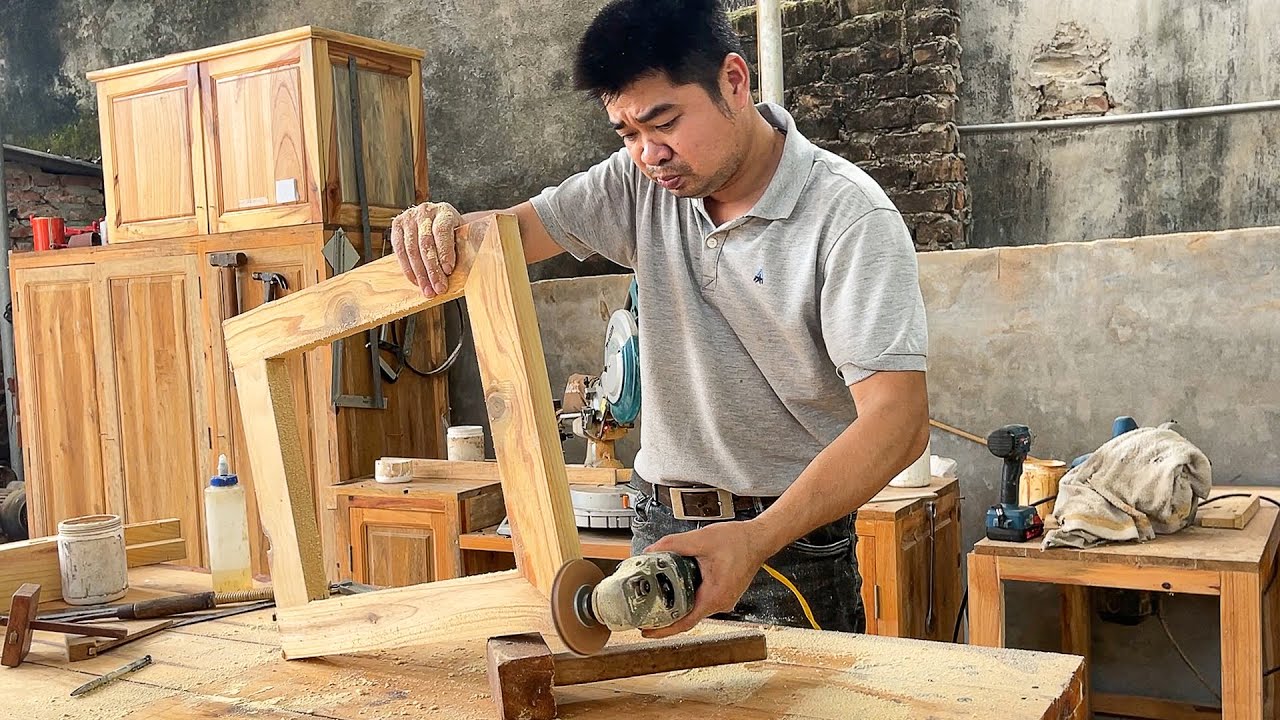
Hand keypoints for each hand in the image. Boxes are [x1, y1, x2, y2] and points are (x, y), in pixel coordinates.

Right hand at [389, 201, 462, 296]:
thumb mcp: (464, 237)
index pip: (442, 230)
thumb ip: (465, 248)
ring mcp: (409, 217)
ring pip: (411, 249)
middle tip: (439, 288)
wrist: (440, 223)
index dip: (444, 251)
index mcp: (445, 211)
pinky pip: (399, 251)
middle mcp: (425, 210)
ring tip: (428, 290)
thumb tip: (465, 269)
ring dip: (420, 273)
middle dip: (432, 269)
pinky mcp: (397, 226)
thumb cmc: (456, 235)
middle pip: (425, 242)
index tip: (448, 271)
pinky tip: (416, 281)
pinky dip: (408, 269)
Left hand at [640, 520, 773, 638]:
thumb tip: (652, 550)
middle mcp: (720, 602)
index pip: (685, 622)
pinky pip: (701, 600)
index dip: (664, 629)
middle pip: (687, 617)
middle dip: (665, 616)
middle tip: (644, 612)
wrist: (758, 539)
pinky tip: (676, 587)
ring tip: (656, 598)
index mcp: (715, 596)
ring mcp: (723, 599)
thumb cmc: (739, 541)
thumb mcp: (702, 539)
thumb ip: (674, 544)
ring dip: (676, 604)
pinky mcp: (723, 593)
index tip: (647, 631)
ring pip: (694, 608)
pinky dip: (687, 597)